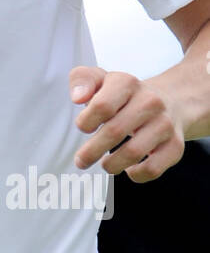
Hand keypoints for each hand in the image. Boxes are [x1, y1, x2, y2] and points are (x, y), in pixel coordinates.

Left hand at [69, 66, 184, 181]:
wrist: (170, 101)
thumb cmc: (124, 96)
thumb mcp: (101, 79)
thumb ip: (82, 79)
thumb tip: (78, 97)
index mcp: (127, 83)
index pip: (102, 106)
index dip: (86, 122)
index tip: (83, 127)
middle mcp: (150, 101)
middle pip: (114, 131)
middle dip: (91, 151)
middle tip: (81, 160)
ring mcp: (164, 124)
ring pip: (133, 152)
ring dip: (111, 165)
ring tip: (105, 164)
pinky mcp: (175, 145)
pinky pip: (153, 168)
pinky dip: (136, 174)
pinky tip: (128, 169)